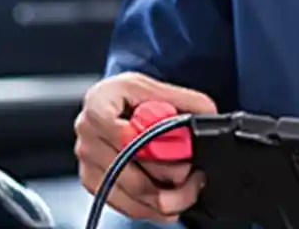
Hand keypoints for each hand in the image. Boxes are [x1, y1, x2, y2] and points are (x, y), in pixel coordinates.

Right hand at [74, 72, 216, 223]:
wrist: (117, 106)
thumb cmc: (134, 97)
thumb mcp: (160, 89)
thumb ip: (186, 102)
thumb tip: (210, 118)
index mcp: (99, 102)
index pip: (121, 130)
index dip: (151, 145)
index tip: (178, 151)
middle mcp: (87, 132)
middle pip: (129, 168)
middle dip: (169, 174)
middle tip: (193, 171)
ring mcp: (87, 160)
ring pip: (131, 193)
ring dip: (167, 197)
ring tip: (189, 186)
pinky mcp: (93, 183)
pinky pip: (127, 206)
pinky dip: (155, 208)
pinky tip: (173, 198)